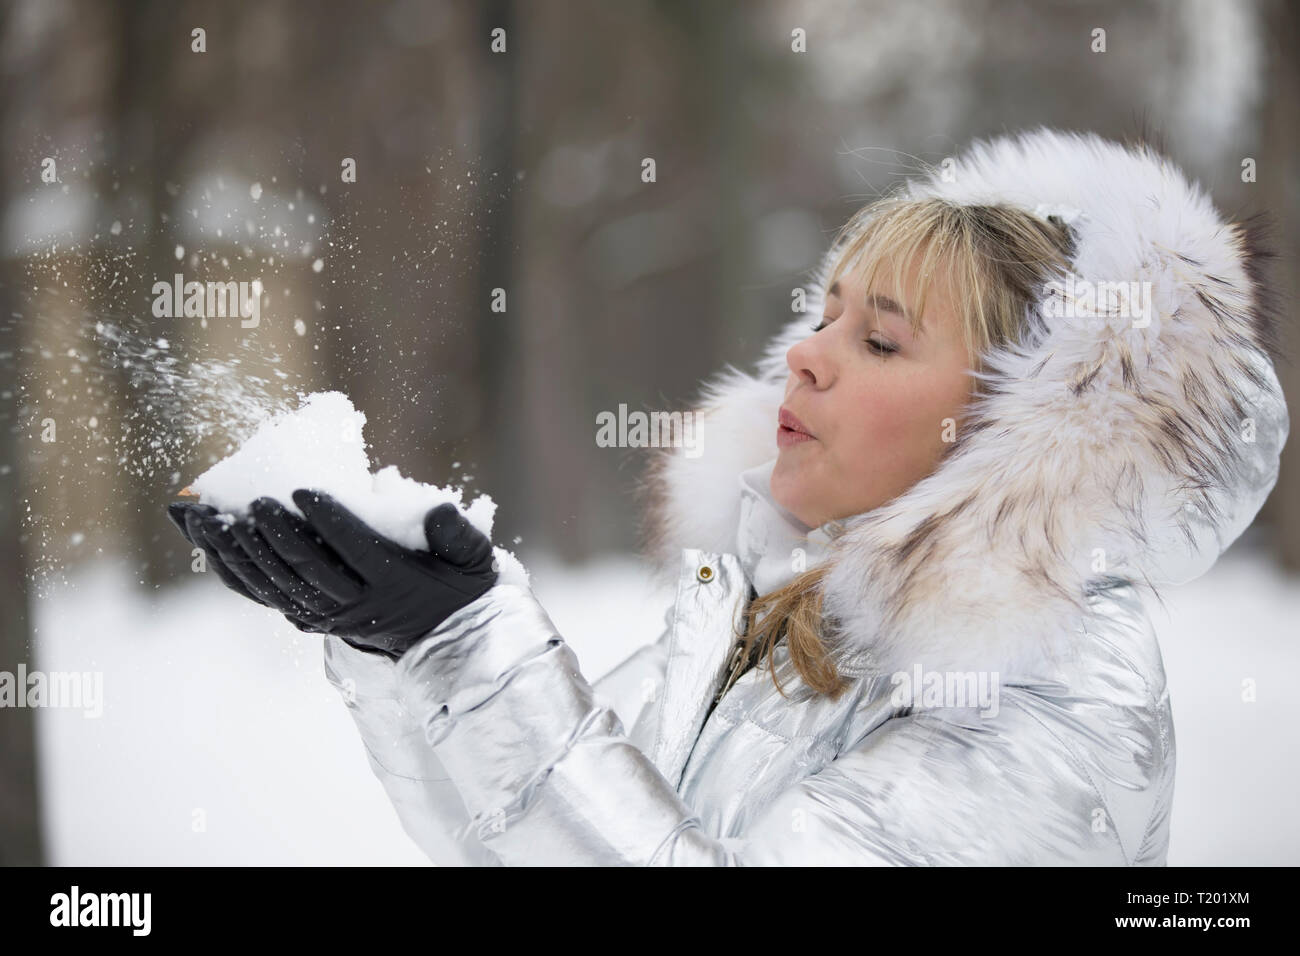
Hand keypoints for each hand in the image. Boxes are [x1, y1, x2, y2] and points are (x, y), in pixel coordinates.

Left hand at [166, 493, 498, 659]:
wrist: (444, 638)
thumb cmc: (456, 584)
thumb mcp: (472, 559)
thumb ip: (458, 533)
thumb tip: (437, 510)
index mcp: (394, 583)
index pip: (355, 550)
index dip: (327, 521)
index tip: (301, 490)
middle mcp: (355, 605)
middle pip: (308, 569)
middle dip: (277, 535)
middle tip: (253, 502)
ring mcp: (326, 616)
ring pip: (275, 584)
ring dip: (239, 551)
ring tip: (209, 517)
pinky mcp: (307, 617)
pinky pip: (261, 595)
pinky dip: (232, 569)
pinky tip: (206, 541)